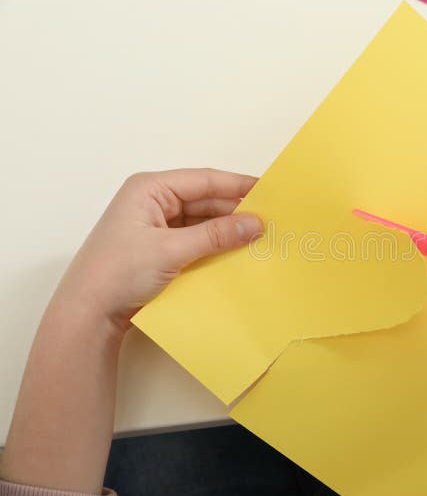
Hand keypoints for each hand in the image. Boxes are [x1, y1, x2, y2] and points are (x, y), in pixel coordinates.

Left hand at [53, 168, 263, 331]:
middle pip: (205, 200)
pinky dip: (214, 246)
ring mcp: (156, 226)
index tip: (269, 192)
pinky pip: (195, 240)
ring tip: (257, 238)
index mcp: (149, 189)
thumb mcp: (172, 250)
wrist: (88, 314)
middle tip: (269, 221)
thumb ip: (216, 235)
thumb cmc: (118, 273)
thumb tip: (254, 224)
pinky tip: (235, 253)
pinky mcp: (159, 248)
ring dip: (226, 231)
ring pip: (202, 222)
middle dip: (234, 211)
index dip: (238, 185)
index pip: (204, 180)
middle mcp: (153, 202)